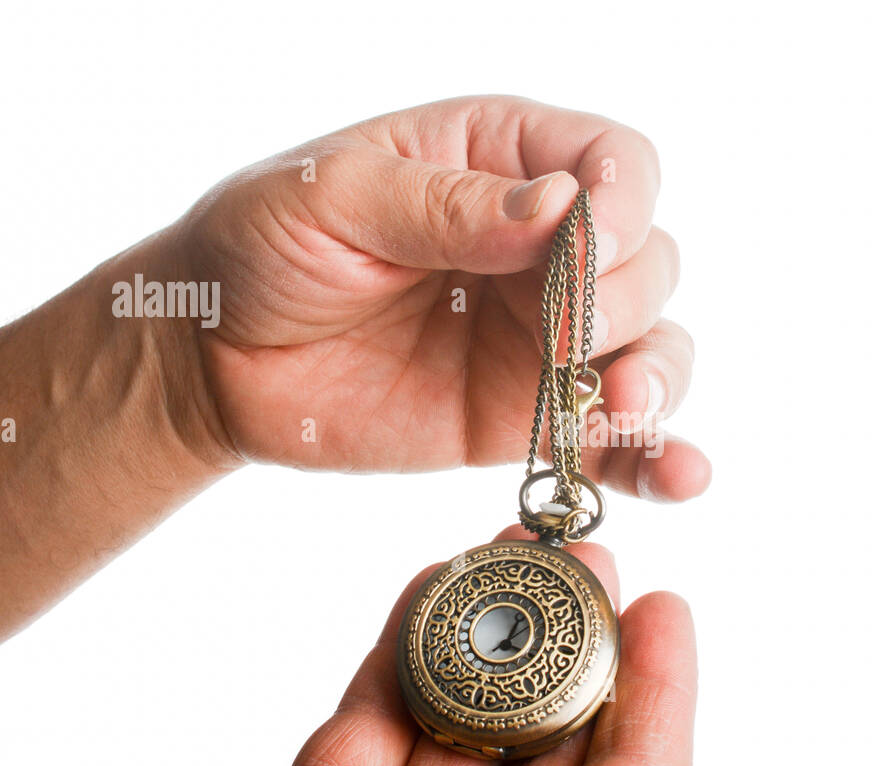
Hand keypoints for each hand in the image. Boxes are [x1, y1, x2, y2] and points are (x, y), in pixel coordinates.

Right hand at [137, 529, 750, 765]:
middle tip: (587, 554)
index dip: (657, 698)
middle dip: (571, 639)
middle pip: (546, 739)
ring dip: (484, 631)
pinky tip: (427, 589)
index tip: (669, 609)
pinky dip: (397, 652)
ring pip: (457, 717)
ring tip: (510, 546)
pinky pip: (368, 723)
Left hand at [168, 95, 705, 501]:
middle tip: (562, 336)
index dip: (622, 204)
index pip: (614, 163)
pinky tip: (679, 476)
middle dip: (626, 299)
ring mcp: (541, 337)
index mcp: (500, 162)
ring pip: (655, 346)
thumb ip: (444, 205)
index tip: (585, 248)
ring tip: (624, 407)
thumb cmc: (261, 248)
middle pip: (649, 258)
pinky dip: (652, 460)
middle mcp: (541, 248)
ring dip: (660, 377)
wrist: (214, 359)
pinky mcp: (526, 418)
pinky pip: (610, 441)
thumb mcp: (332, 198)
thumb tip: (559, 211)